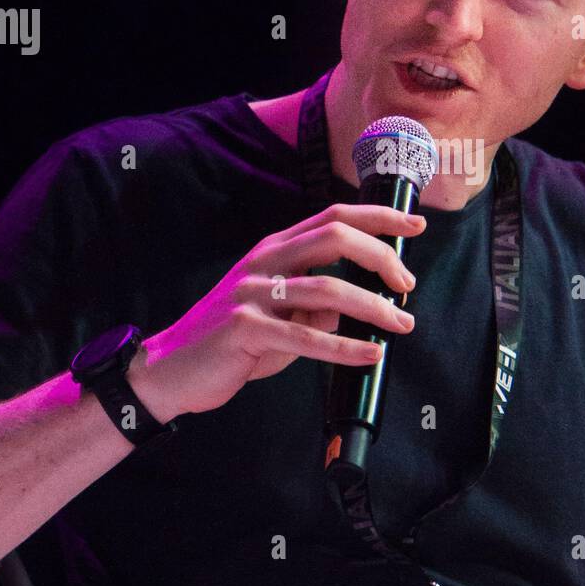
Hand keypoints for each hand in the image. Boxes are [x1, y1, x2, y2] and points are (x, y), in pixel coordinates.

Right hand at [136, 203, 425, 417]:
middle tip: (407, 284)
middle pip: (335, 237)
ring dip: (373, 307)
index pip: (334, 217)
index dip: (378, 217)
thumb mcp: (279, 313)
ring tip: (401, 324)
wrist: (170, 369)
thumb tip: (358, 311)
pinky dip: (345, 347)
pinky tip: (371, 353)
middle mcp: (265, 261)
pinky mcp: (244, 328)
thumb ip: (316, 307)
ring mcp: (252, 292)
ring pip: (327, 290)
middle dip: (381, 256)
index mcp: (275, 249)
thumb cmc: (231, 341)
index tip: (414, 225)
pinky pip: (305, 337)